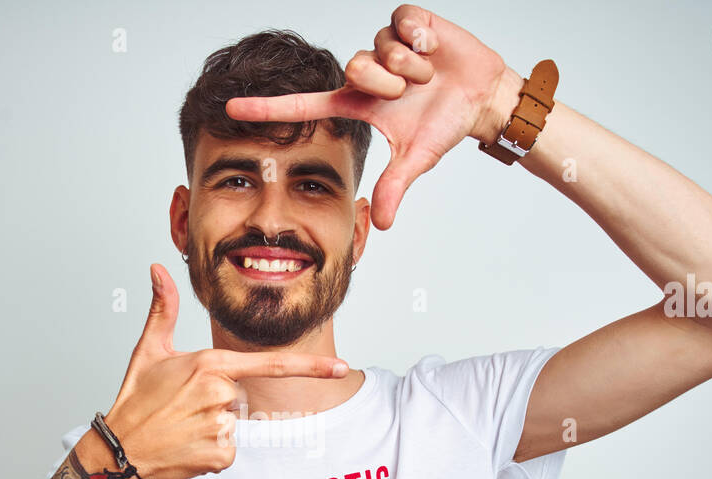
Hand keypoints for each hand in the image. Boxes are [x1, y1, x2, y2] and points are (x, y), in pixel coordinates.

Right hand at [101, 265, 350, 478]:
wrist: (119, 450)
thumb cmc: (135, 400)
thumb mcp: (149, 351)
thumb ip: (164, 309)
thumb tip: (158, 270)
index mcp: (210, 365)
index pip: (270, 365)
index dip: (309, 366)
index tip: (340, 367)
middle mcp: (220, 395)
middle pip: (240, 397)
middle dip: (216, 403)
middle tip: (183, 408)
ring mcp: (222, 427)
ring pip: (233, 425)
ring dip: (211, 428)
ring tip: (181, 428)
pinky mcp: (221, 456)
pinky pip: (228, 450)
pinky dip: (210, 452)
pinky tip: (186, 448)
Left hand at [224, 5, 518, 229]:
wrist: (481, 97)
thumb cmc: (443, 125)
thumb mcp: (417, 158)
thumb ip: (395, 187)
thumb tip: (382, 225)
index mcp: (356, 103)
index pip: (303, 105)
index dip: (267, 108)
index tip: (230, 109)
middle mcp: (364, 73)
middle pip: (356, 68)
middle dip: (387, 83)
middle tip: (408, 92)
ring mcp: (384, 45)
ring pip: (381, 48)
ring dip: (409, 66)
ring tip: (427, 76)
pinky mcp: (407, 20)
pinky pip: (403, 23)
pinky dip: (422, 39)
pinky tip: (433, 50)